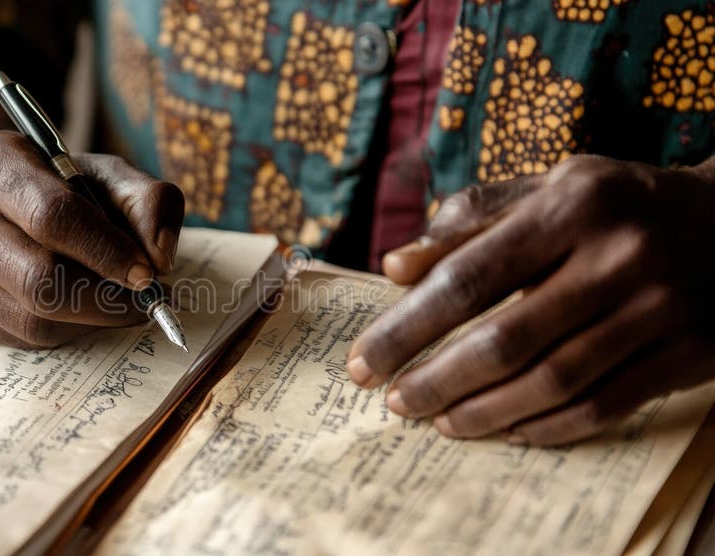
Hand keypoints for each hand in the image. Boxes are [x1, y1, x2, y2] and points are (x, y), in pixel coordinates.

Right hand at [0, 129, 183, 348]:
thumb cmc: (54, 185)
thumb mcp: (105, 173)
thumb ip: (148, 201)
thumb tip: (160, 257)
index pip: (52, 216)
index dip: (107, 251)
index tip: (149, 275)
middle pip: (38, 278)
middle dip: (104, 298)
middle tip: (144, 302)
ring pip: (29, 318)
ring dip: (89, 320)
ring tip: (119, 304)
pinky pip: (17, 337)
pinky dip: (64, 331)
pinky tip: (81, 311)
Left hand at [347, 154, 714, 445]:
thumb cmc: (617, 205)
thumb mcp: (550, 187)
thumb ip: (471, 219)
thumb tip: (396, 268)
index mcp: (571, 205)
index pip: (468, 276)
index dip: (408, 327)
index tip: (364, 360)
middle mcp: (618, 256)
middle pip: (505, 338)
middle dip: (436, 379)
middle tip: (394, 402)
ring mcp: (659, 309)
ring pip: (552, 381)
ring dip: (483, 411)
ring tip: (438, 419)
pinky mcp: (687, 353)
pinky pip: (603, 405)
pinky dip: (545, 426)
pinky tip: (504, 429)